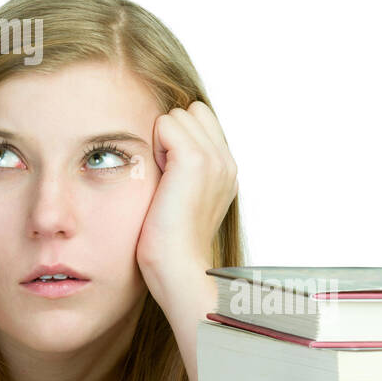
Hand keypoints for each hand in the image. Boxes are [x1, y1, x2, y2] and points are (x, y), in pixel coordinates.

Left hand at [135, 100, 237, 310]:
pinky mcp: (195, 160)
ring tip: (163, 177)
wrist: (178, 269)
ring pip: (178, 114)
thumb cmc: (170, 242)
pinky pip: (166, 122)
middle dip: (172, 133)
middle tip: (165, 174)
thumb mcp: (184, 199)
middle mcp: (227, 161)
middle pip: (191, 111)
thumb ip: (185, 169)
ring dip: (162, 138)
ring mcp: (214, 159)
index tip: (171, 173)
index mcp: (227, 170)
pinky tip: (158, 174)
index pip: (201, 118)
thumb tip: (166, 145)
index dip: (179, 137)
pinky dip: (155, 142)